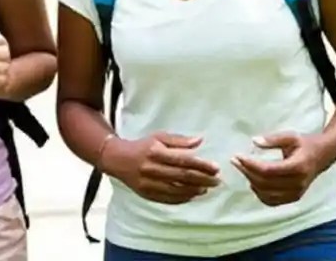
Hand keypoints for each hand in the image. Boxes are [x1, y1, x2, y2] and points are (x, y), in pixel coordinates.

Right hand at [102, 132, 220, 203]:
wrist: (118, 159)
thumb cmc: (142, 146)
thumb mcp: (159, 137)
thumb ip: (179, 140)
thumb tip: (200, 140)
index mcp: (156, 152)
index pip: (183, 160)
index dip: (201, 165)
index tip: (216, 168)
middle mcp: (152, 169)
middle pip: (182, 177)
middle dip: (203, 179)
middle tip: (217, 180)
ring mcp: (149, 184)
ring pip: (177, 190)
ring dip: (195, 190)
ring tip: (207, 188)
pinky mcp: (147, 194)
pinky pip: (169, 199)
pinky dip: (183, 198)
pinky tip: (193, 195)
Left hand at [232, 132, 333, 205]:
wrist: (322, 156)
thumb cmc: (305, 144)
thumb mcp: (290, 136)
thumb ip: (272, 139)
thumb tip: (254, 141)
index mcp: (298, 167)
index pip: (269, 170)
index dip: (251, 165)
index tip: (238, 156)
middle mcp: (298, 183)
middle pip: (265, 183)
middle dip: (247, 172)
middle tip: (235, 161)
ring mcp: (297, 193)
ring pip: (267, 194)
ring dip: (251, 182)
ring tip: (243, 169)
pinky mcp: (294, 198)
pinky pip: (272, 202)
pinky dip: (260, 194)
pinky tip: (253, 182)